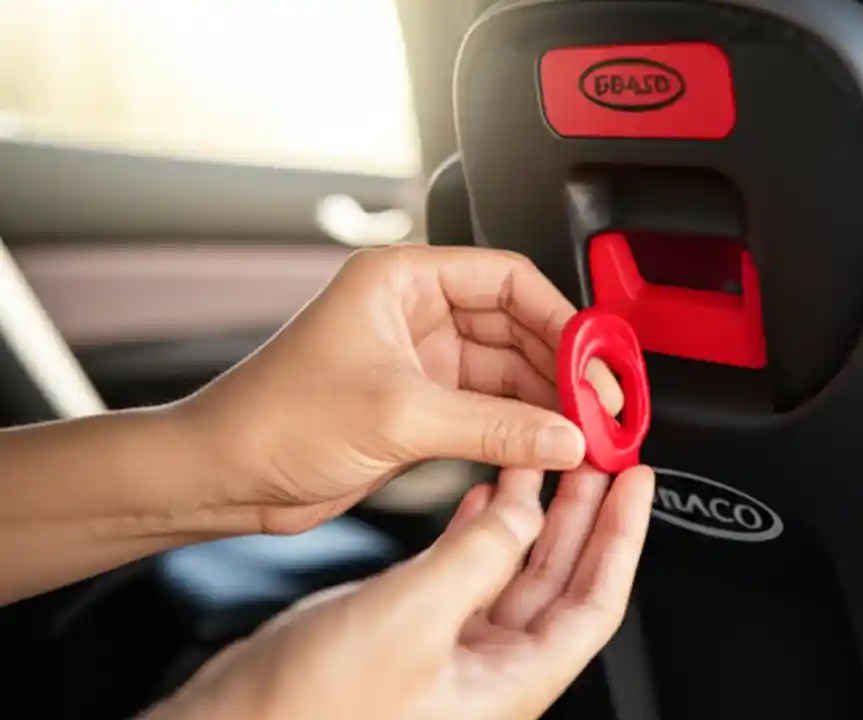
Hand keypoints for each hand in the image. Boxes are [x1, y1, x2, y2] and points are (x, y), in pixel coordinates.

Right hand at [146, 465, 655, 719]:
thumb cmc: (311, 713)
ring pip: (513, 569)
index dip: (622, 539)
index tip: (636, 484)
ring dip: (529, 513)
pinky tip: (481, 496)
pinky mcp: (409, 632)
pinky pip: (465, 573)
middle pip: (560, 580)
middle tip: (598, 458)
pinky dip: (477, 530)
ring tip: (542, 458)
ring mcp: (448, 649)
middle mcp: (488, 669)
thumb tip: (525, 513)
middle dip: (582, 515)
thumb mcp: (410, 618)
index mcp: (510, 681)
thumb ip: (478, 559)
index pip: (595, 602)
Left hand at [175, 245, 622, 533]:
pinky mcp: (420, 409)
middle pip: (517, 327)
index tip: (599, 354)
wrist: (221, 477)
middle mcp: (414, 314)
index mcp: (403, 280)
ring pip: (508, 373)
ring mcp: (420, 363)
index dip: (562, 316)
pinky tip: (552, 446)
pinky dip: (521, 429)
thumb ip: (494, 426)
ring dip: (548, 402)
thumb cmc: (272, 420)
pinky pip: (489, 410)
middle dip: (564, 366)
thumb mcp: (398, 416)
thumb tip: (566, 434)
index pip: (507, 279)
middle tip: (605, 403)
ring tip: (589, 431)